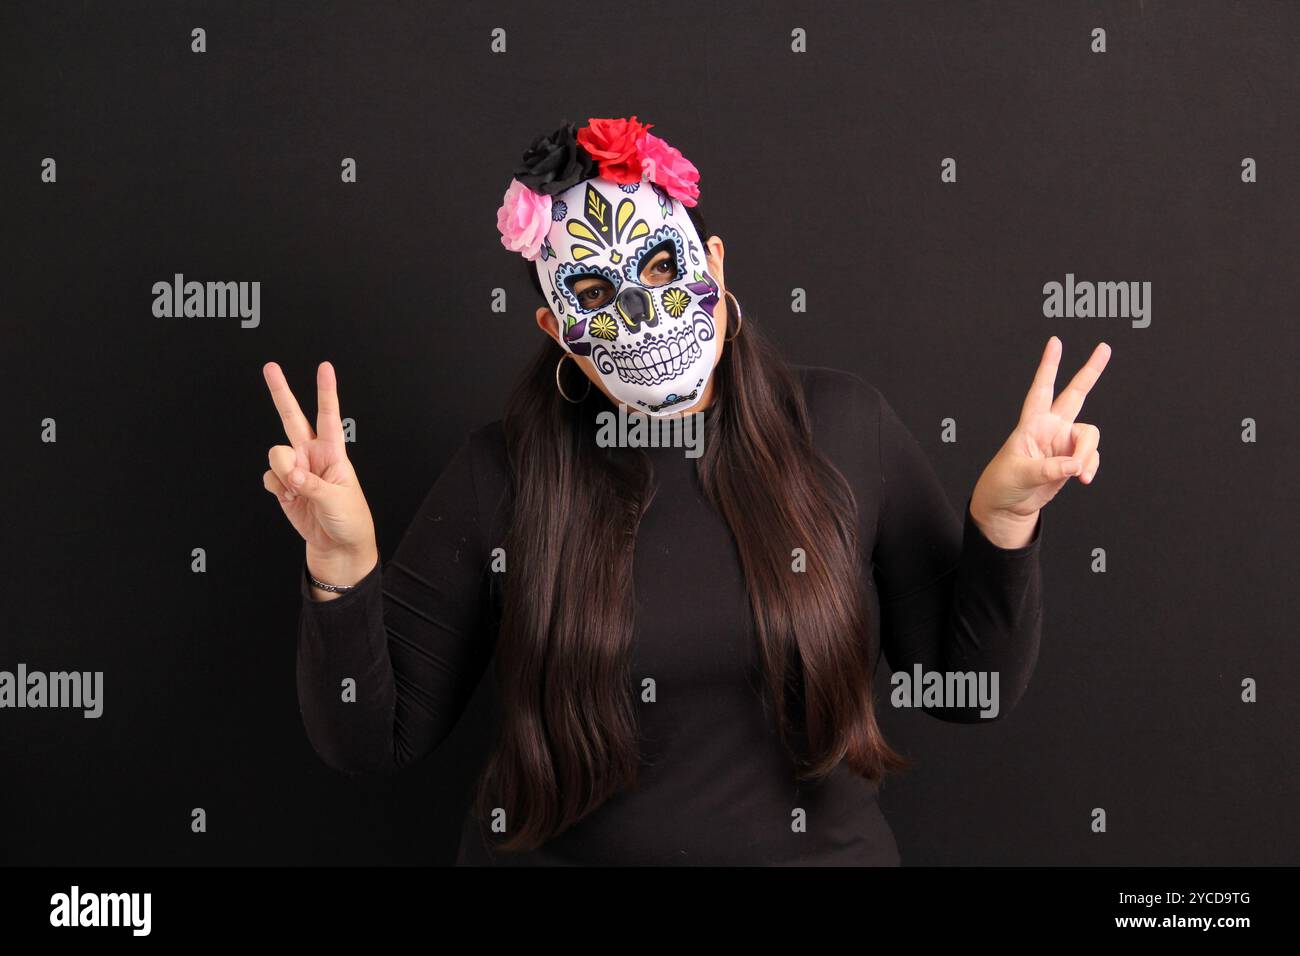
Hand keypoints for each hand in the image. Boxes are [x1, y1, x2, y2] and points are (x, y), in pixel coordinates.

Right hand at [261, 361, 377, 584]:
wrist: (339, 550)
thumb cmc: (350, 522)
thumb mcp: (338, 501)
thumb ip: (310, 484)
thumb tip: (289, 472)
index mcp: (334, 454)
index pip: (329, 417)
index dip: (326, 392)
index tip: (325, 368)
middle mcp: (313, 457)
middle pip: (293, 419)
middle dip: (281, 392)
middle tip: (270, 367)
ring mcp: (296, 471)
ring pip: (277, 454)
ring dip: (284, 471)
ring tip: (299, 489)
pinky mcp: (283, 488)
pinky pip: (270, 478)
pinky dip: (276, 487)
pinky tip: (289, 497)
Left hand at [970, 336, 1110, 542]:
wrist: (1008, 506)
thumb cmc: (1003, 484)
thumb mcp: (1020, 475)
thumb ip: (1049, 469)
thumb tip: (1075, 466)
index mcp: (1031, 424)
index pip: (1041, 389)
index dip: (1048, 366)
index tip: (1055, 342)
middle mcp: (1050, 428)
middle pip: (1075, 394)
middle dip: (1090, 371)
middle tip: (1104, 348)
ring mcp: (1063, 443)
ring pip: (1089, 436)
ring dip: (1088, 454)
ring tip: (1078, 474)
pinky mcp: (1072, 459)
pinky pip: (1091, 457)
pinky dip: (1091, 467)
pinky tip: (1083, 478)